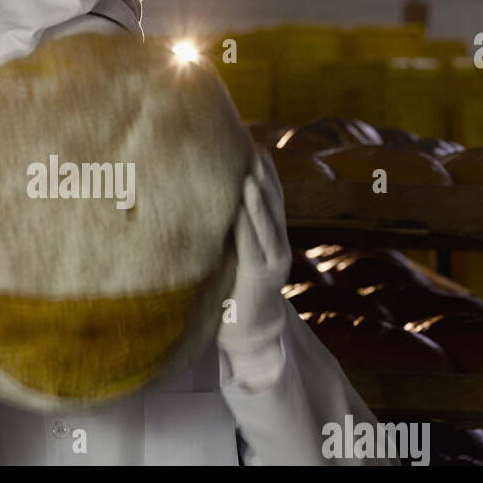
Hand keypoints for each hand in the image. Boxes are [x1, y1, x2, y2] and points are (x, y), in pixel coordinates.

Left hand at [217, 151, 290, 387]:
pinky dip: (250, 223)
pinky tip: (244, 205)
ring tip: (252, 169)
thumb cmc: (232, 296)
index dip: (265, 174)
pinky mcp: (260, 276)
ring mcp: (272, 261)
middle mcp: (276, 247)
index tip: (255, 147)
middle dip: (264, 175)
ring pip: (268, 222)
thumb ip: (228, 235)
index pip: (270, 201)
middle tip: (255, 146)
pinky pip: (254, 245)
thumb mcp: (232, 259)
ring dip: (260, 195)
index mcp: (270, 242)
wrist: (247, 336)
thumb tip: (206, 207)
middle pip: (273, 205)